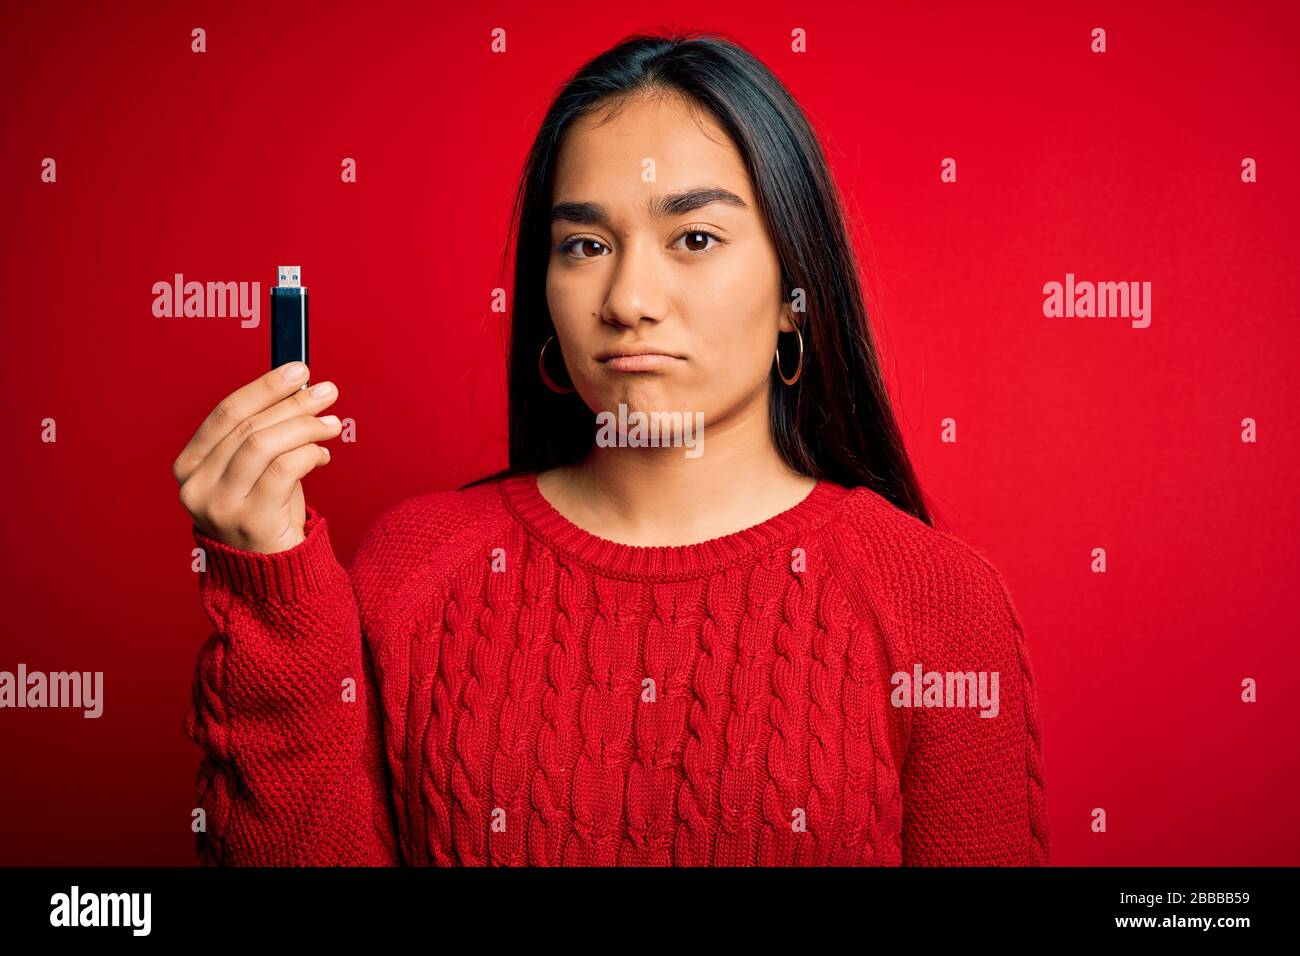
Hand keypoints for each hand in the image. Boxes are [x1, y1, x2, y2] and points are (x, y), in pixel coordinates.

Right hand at [172, 362, 341, 553]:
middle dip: (292, 403)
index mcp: (190, 466)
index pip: (226, 413)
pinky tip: (322, 454)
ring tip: (331, 424)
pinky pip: (283, 470)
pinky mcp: (249, 522)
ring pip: (264, 444)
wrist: (271, 574)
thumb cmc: (266, 513)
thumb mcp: (256, 470)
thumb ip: (265, 434)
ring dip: (304, 426)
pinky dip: (308, 454)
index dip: (264, 388)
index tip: (298, 370)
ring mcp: (218, 506)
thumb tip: (300, 389)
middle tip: (327, 392)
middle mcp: (195, 486)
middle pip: (248, 426)